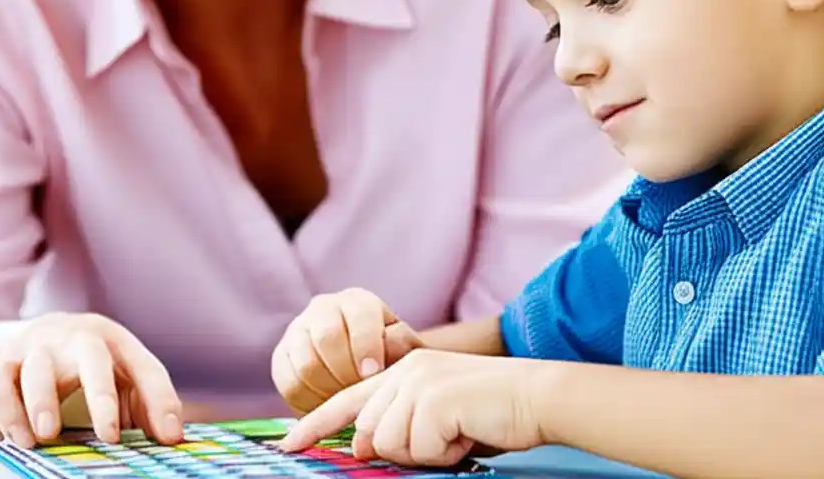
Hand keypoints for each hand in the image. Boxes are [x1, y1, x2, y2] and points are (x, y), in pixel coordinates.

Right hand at [0, 313, 183, 448]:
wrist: (59, 332)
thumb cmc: (104, 361)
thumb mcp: (136, 372)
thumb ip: (158, 401)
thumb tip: (173, 436)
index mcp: (92, 337)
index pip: (97, 363)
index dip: (102, 399)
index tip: (111, 436)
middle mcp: (49, 338)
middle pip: (39, 365)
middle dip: (41, 401)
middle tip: (49, 435)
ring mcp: (14, 348)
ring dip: (6, 412)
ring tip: (26, 441)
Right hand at [272, 289, 423, 415]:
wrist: (366, 370)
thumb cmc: (392, 358)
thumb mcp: (406, 349)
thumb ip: (404, 344)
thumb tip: (389, 344)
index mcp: (357, 301)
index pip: (358, 315)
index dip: (366, 347)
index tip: (373, 374)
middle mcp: (323, 308)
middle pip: (327, 338)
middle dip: (346, 373)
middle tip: (359, 394)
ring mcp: (298, 330)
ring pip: (306, 364)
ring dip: (328, 391)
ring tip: (346, 402)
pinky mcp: (281, 357)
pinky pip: (289, 384)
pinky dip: (309, 401)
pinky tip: (327, 406)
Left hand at [279, 349, 547, 465]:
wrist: (535, 396)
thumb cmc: (491, 412)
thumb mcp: (437, 414)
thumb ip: (398, 424)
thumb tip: (359, 446)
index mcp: (401, 370)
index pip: (347, 400)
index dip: (315, 425)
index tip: (288, 444)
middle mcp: (403, 372)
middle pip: (369, 434)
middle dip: (404, 450)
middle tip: (444, 438)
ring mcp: (416, 383)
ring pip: (388, 444)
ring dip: (425, 452)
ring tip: (457, 433)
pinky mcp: (433, 399)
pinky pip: (418, 449)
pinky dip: (444, 453)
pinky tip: (466, 434)